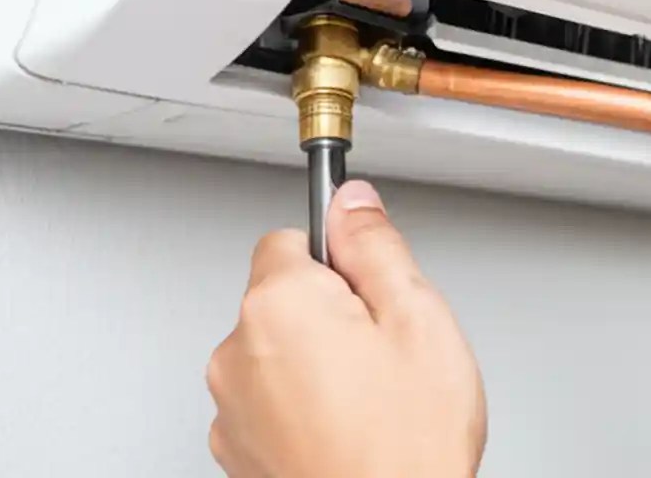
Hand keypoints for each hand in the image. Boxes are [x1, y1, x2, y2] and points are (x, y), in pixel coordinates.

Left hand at [207, 181, 486, 477]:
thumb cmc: (406, 447)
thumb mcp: (419, 318)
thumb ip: (377, 245)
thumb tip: (353, 201)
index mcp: (279, 305)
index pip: (292, 236)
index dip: (341, 258)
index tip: (369, 286)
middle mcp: (238, 351)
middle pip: (282, 295)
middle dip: (330, 310)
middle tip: (383, 351)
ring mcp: (231, 407)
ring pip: (276, 350)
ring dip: (314, 361)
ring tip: (370, 400)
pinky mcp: (237, 449)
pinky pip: (268, 400)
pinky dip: (299, 406)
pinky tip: (348, 428)